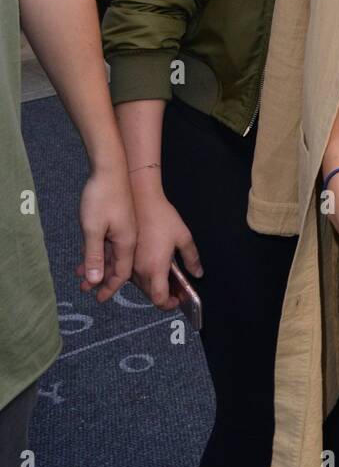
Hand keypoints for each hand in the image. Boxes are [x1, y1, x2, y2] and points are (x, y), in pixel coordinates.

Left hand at [73, 161, 136, 302]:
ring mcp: (125, 229)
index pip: (121, 273)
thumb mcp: (93, 229)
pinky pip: (109, 243)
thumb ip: (94, 256)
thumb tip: (95, 281)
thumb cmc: (102, 196)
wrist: (110, 167)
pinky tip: (85, 254)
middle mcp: (129, 238)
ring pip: (111, 254)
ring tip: (81, 277)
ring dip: (97, 266)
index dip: (110, 287)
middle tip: (86, 290)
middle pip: (117, 266)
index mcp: (127, 242)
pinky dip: (98, 252)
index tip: (99, 299)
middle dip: (102, 279)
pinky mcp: (119, 221)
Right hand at [121, 184, 203, 310]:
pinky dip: (137, 276)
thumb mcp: (183, 236)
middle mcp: (138, 270)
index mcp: (155, 268)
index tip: (177, 300)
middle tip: (173, 290)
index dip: (168, 304)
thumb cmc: (162, 216)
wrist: (139, 199)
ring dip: (149, 286)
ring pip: (137, 285)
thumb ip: (191, 258)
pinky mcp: (121, 255)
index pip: (159, 299)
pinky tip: (146, 267)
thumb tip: (198, 273)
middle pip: (148, 294)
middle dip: (161, 295)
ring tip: (162, 278)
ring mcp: (128, 264)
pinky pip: (127, 273)